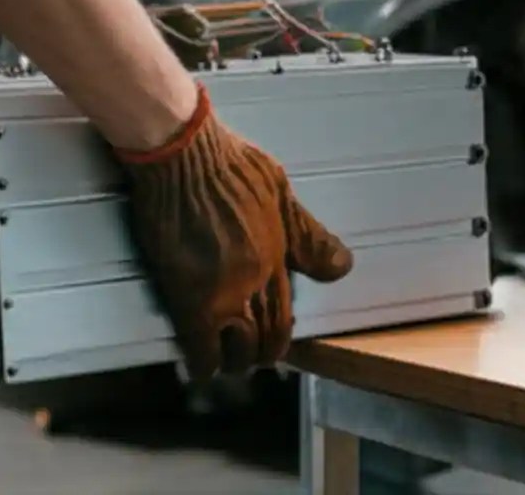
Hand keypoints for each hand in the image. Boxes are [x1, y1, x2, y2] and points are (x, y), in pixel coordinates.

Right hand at [117, 84, 352, 379]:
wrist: (182, 154)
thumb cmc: (230, 164)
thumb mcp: (282, 193)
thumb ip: (309, 236)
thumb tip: (342, 268)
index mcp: (279, 254)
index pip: (288, 308)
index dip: (283, 330)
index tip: (277, 337)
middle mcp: (256, 279)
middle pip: (268, 333)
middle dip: (265, 351)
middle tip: (258, 357)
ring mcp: (223, 290)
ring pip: (238, 345)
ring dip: (237, 361)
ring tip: (233, 365)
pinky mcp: (187, 294)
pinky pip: (200, 344)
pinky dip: (204, 362)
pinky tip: (204, 370)